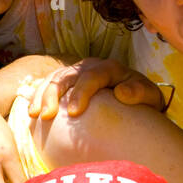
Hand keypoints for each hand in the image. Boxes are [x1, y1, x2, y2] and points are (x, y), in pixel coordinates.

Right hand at [28, 58, 166, 118]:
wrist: (137, 98)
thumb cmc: (143, 101)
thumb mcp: (150, 97)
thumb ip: (140, 92)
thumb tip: (122, 93)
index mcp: (110, 68)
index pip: (92, 76)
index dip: (81, 92)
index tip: (74, 113)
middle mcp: (90, 66)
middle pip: (67, 75)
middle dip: (54, 94)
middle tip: (46, 116)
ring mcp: (76, 73)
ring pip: (53, 79)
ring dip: (41, 95)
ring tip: (34, 114)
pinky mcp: (67, 82)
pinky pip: (48, 84)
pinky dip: (37, 95)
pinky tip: (31, 109)